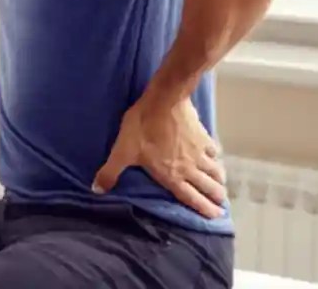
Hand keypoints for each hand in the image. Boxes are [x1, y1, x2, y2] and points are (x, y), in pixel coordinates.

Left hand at [93, 96, 226, 218]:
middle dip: (215, 197)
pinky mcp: (203, 136)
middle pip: (208, 186)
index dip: (203, 208)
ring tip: (221, 185)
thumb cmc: (142, 127)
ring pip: (214, 171)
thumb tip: (97, 190)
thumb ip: (110, 172)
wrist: (164, 101)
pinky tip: (216, 158)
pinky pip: (214, 152)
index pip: (190, 197)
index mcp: (171, 175)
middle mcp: (189, 167)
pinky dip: (216, 158)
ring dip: (219, 180)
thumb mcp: (122, 151)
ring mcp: (199, 152)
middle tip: (221, 205)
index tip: (216, 216)